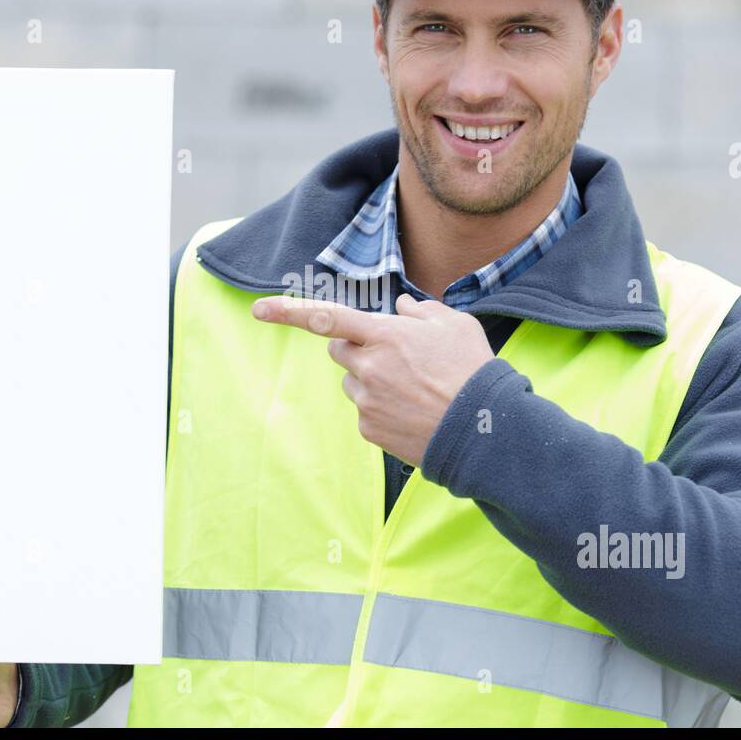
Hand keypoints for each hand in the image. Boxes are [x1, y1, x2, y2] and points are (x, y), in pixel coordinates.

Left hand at [251, 291, 493, 466]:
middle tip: (391, 355)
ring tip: (410, 389)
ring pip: (351, 381)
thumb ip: (422, 311)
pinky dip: (380, 408)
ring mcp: (366, 400)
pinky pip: (364, 410)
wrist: (482, 430)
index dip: (288, 311)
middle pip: (337, 349)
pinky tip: (410, 410)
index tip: (258, 309)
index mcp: (384, 335)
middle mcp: (368, 367)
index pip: (326, 317)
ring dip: (370, 379)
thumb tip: (402, 309)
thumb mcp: (456, 325)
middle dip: (356, 348)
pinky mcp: (369, 428)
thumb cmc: (472, 371)